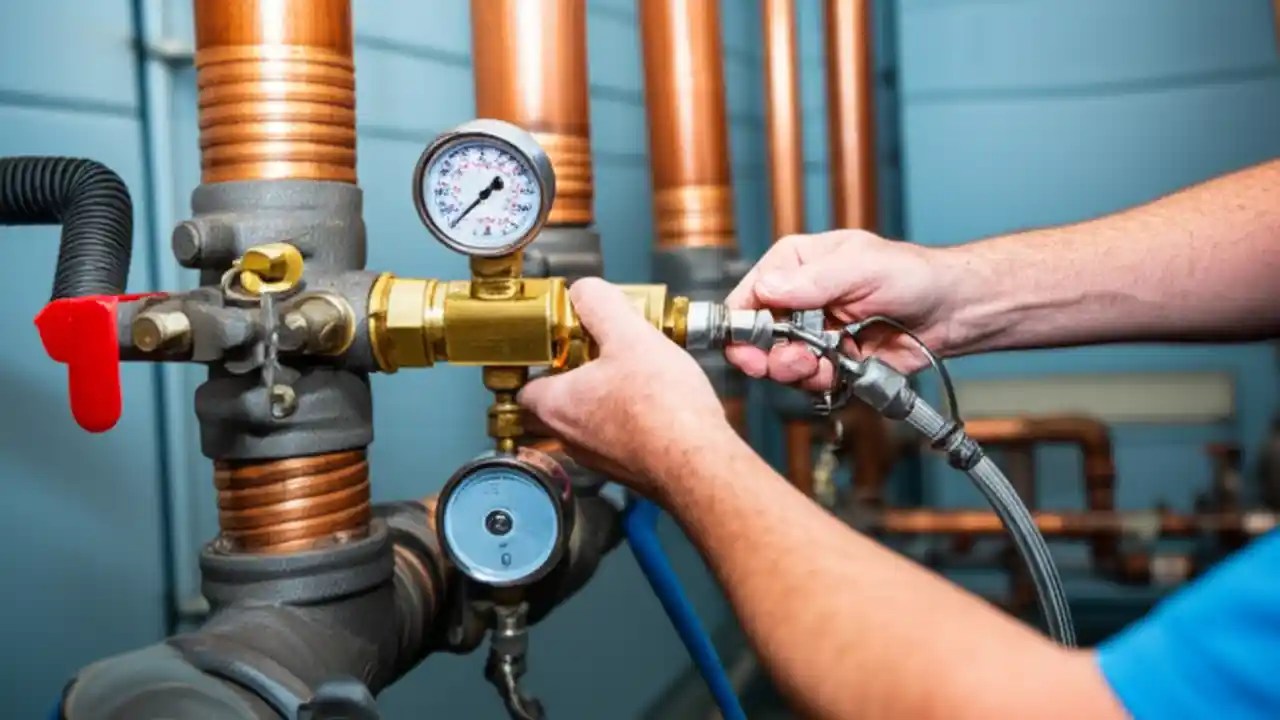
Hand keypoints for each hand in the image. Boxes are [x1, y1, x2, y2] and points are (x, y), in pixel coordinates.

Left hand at [519, 278, 738, 501]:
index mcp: (557, 405)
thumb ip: (601, 306)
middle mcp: (571, 438)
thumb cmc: (664, 410)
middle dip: (569, 383)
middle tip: (592, 359)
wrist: (700, 462)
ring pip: (585, 425)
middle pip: (552, 408)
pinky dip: (627, 422)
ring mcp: (599, 458)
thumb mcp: (630, 336)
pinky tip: (654, 404)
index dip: (537, 364)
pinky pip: (616, 441)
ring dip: (600, 401)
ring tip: (629, 376)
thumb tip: (585, 291)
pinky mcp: (629, 469)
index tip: (555, 346)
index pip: (523, 388)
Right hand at [725, 230, 962, 389]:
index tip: (751, 347)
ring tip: (825, 364)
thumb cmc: (914, 275)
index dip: (742, 325)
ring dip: (799, 371)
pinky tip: (842, 370)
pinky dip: (821, 382)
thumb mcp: (863, 268)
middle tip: (797, 361)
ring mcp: (812, 331)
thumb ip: (813, 281)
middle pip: (756, 337)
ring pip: (780, 364)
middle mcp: (797, 298)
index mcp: (794, 264)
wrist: (951, 312)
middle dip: (772, 356)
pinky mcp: (830, 359)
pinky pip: (809, 380)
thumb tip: (766, 289)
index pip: (748, 296)